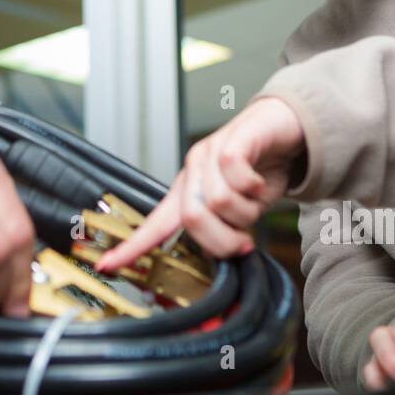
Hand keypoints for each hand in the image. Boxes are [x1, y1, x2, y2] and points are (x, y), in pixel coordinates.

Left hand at [95, 96, 304, 271]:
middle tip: (243, 240)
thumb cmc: (263, 170)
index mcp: (188, 191)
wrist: (288, 129)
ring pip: (217, 200)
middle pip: (192, 218)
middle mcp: (193, 171)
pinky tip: (260, 183)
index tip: (106, 266)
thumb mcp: (241, 208)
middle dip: (223, 238)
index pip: (155, 224)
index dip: (131, 246)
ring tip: (255, 202)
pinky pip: (234, 171)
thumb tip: (219, 254)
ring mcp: (210, 152)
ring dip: (246, 212)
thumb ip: (225, 228)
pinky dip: (254, 186)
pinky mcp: (234, 138)